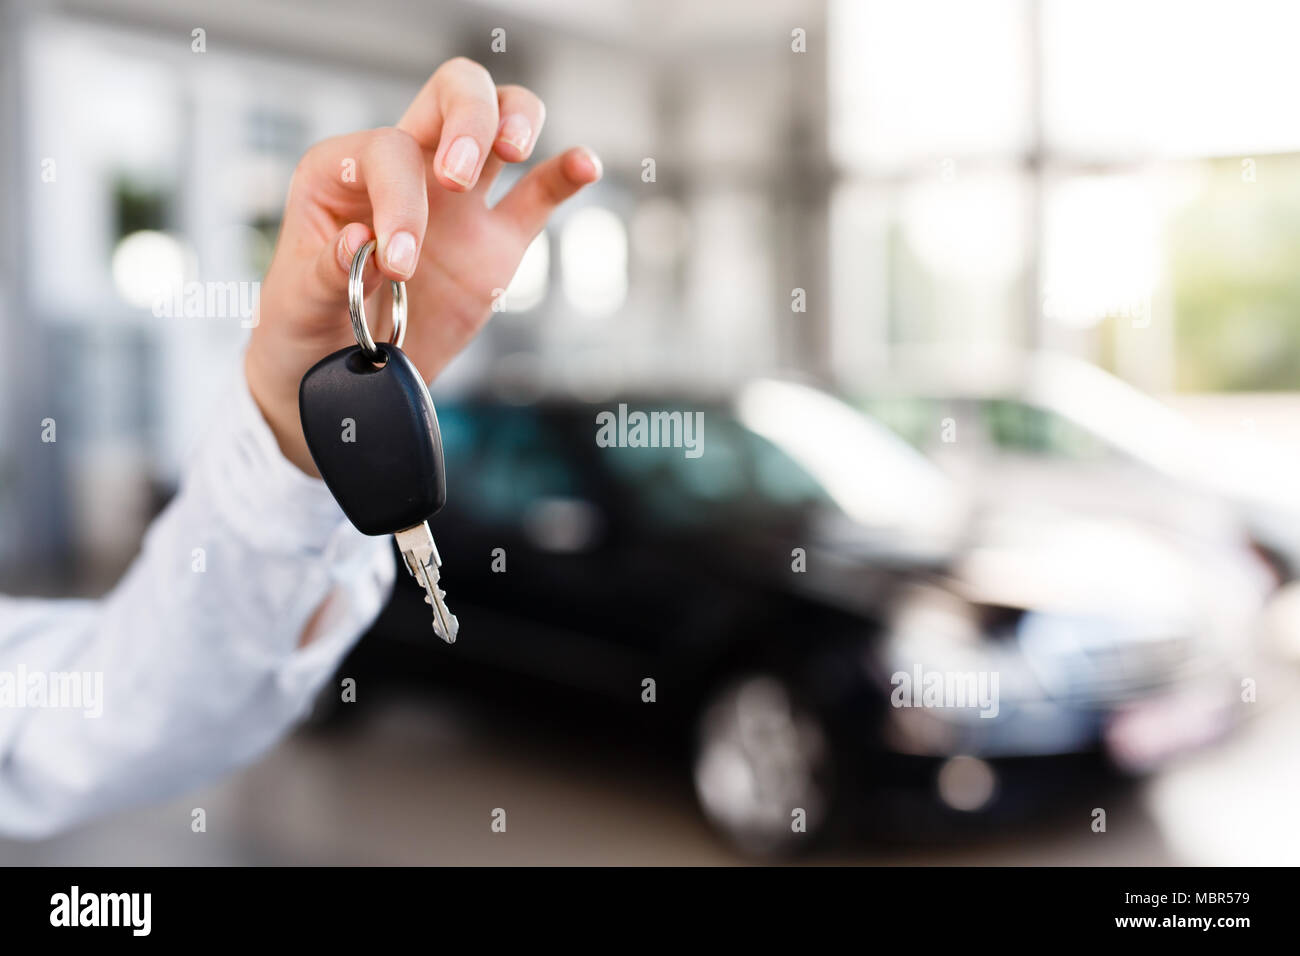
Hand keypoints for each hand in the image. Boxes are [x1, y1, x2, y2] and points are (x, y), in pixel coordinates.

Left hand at [246, 57, 601, 473]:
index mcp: (344, 173)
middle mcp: (404, 171)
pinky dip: (565, 175)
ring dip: (514, 121)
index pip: (387, 151)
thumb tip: (363, 242)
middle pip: (450, 96)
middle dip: (466, 116)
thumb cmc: (305, 330)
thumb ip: (325, 272)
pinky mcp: (497, 242)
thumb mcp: (296, 306)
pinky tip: (585, 164)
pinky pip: (539, 196)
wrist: (338, 378)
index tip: (401, 264)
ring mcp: (458, 203)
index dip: (399, 199)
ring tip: (516, 149)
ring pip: (499, 122)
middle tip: (461, 175)